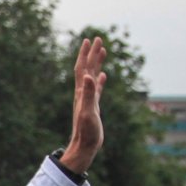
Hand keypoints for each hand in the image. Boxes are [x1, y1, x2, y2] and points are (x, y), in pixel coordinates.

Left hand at [59, 37, 106, 174]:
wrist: (85, 147)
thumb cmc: (86, 132)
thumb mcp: (88, 112)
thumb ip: (89, 94)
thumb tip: (88, 76)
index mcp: (81, 93)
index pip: (82, 68)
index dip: (85, 54)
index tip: (89, 40)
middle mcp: (83, 94)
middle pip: (87, 69)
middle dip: (92, 53)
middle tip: (98, 39)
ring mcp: (88, 100)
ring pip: (93, 76)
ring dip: (97, 63)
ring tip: (102, 51)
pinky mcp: (93, 107)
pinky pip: (97, 89)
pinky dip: (100, 81)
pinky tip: (103, 76)